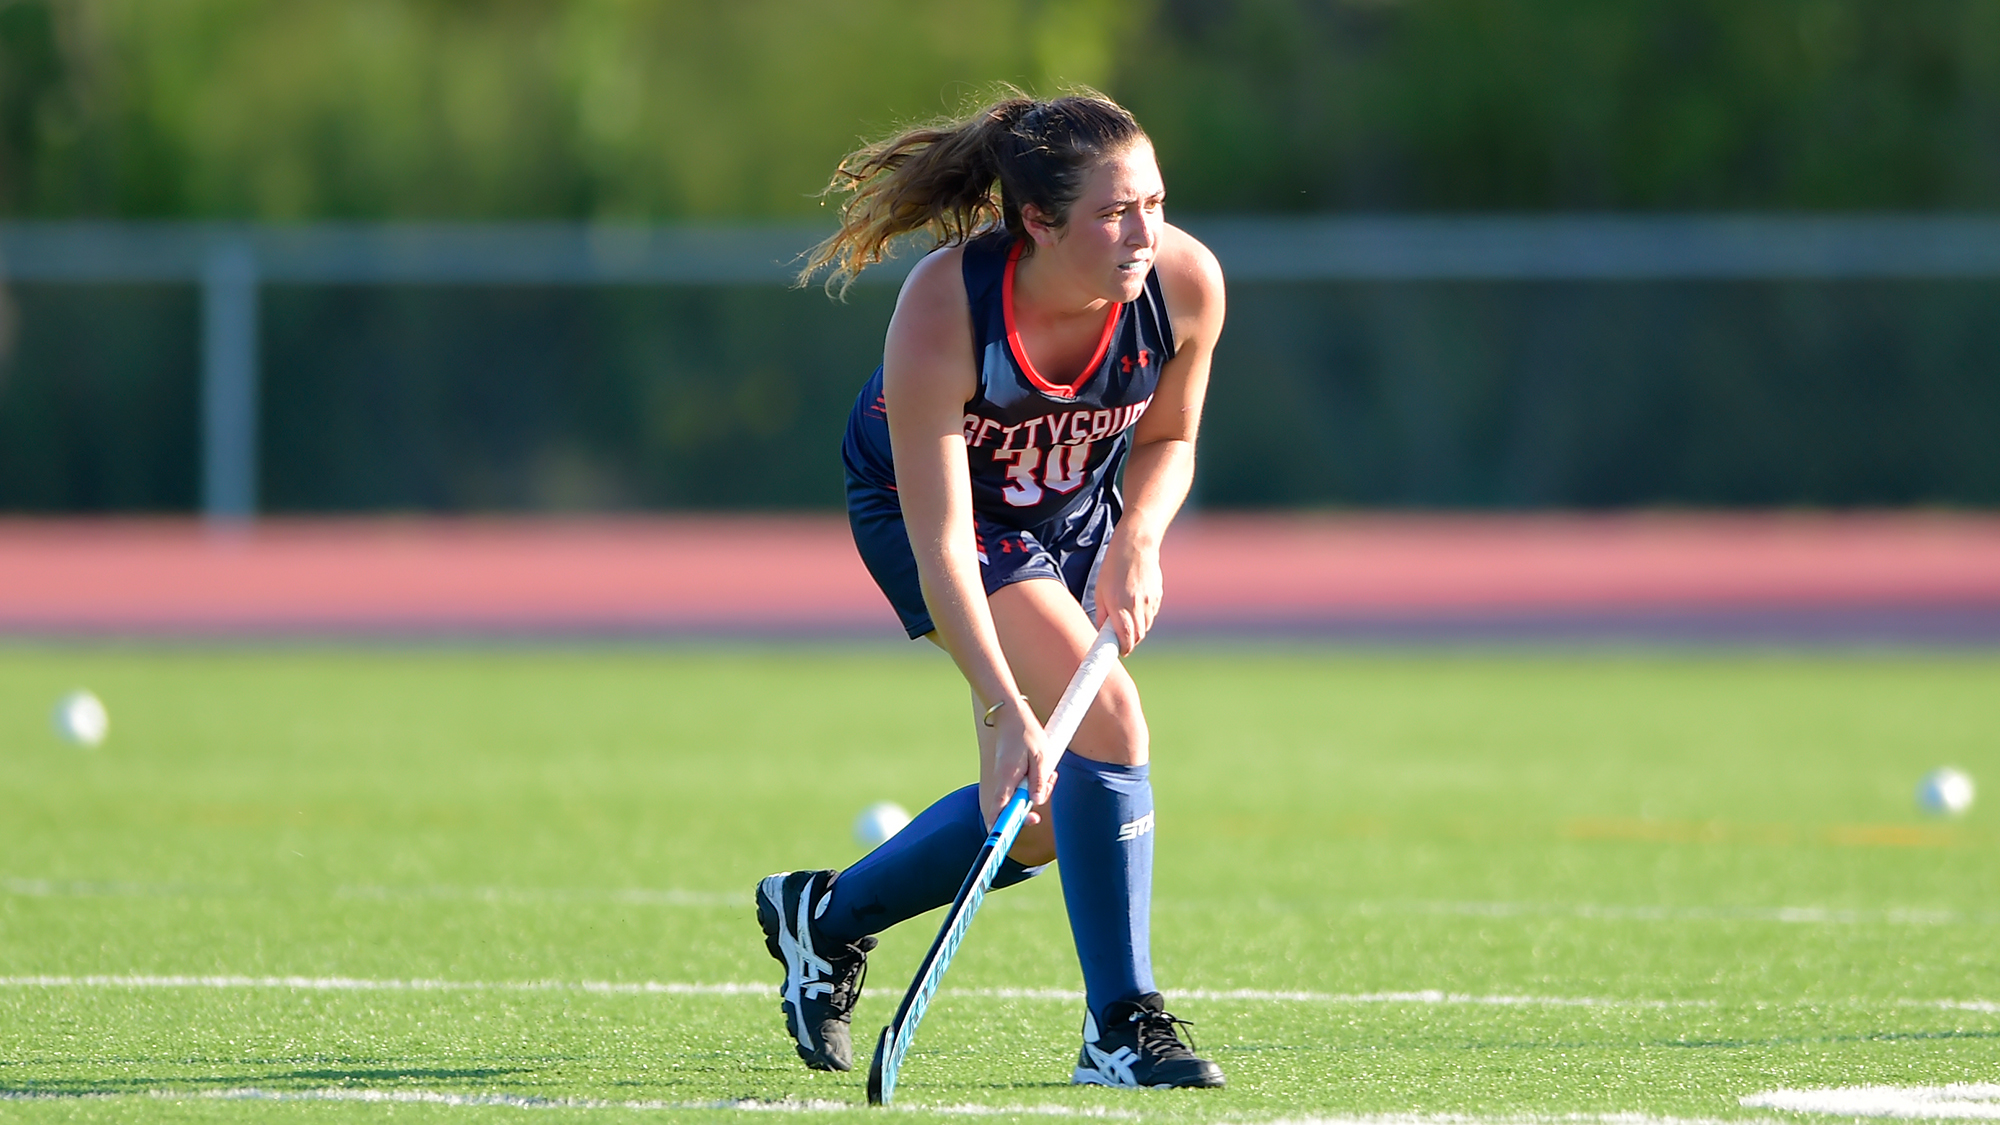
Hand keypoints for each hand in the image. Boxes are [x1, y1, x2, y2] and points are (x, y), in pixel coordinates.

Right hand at [979, 697, 1056, 828]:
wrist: (1009, 713)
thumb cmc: (1026, 732)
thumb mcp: (1041, 756)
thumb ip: (1039, 780)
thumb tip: (1037, 803)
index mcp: (1007, 780)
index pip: (999, 812)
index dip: (1004, 828)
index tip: (1012, 836)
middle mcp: (1002, 783)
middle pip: (1011, 810)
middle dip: (1031, 810)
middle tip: (1048, 792)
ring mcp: (1004, 779)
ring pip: (1018, 798)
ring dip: (1036, 794)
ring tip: (1051, 774)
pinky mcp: (1008, 775)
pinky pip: (1020, 788)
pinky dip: (1034, 785)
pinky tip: (1046, 772)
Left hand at [1094, 535, 1162, 655]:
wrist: (1136, 545)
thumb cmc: (1113, 567)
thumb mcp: (1100, 590)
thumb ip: (1102, 613)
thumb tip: (1103, 631)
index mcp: (1119, 605)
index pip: (1126, 638)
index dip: (1124, 649)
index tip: (1120, 652)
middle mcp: (1137, 606)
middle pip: (1138, 636)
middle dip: (1130, 642)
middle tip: (1121, 640)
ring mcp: (1149, 601)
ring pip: (1145, 626)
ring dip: (1137, 630)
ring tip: (1127, 618)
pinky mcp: (1157, 596)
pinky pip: (1151, 615)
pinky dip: (1144, 617)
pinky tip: (1136, 605)